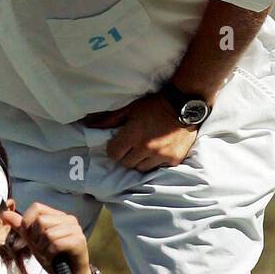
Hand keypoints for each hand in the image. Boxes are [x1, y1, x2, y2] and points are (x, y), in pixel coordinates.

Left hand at [1, 203, 90, 273]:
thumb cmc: (54, 258)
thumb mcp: (34, 242)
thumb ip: (21, 227)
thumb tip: (5, 213)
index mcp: (58, 215)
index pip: (36, 207)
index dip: (28, 223)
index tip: (31, 238)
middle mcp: (68, 219)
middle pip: (40, 220)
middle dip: (35, 239)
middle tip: (42, 250)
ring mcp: (75, 228)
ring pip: (48, 233)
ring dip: (43, 248)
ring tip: (49, 255)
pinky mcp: (79, 240)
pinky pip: (56, 244)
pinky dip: (51, 254)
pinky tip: (55, 258)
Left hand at [81, 93, 198, 171]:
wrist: (185, 105)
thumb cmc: (154, 106)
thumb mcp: (130, 109)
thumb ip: (110, 120)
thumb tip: (89, 126)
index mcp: (133, 135)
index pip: (114, 154)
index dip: (114, 149)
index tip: (119, 144)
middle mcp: (146, 148)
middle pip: (126, 164)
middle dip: (125, 156)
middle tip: (131, 146)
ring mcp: (161, 155)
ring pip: (141, 168)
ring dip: (139, 161)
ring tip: (144, 149)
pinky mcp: (173, 160)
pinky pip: (157, 168)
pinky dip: (155, 162)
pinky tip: (158, 150)